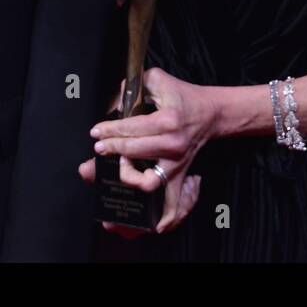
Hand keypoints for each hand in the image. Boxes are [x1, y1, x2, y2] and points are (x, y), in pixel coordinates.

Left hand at [76, 68, 216, 235]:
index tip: (95, 132)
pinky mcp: (180, 175)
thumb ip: (134, 85)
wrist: (211, 114)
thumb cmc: (183, 96)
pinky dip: (166, 218)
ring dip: (129, 178)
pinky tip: (152, 225)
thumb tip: (114, 103)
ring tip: (120, 168)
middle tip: (99, 147)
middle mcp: (172, 145)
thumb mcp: (159, 80)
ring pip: (148, 182)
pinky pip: (174, 204)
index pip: (132, 128)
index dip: (110, 130)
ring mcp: (177, 164)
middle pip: (134, 152)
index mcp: (168, 121)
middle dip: (111, 150)